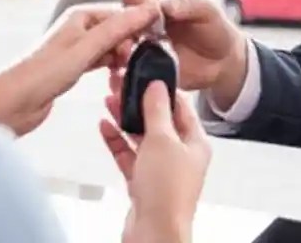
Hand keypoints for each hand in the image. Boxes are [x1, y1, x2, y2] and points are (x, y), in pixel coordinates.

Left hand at [0, 2, 159, 135]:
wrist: (12, 103)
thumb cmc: (42, 73)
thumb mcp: (86, 48)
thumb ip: (117, 29)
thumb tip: (147, 9)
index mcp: (80, 16)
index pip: (121, 13)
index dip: (139, 25)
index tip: (158, 39)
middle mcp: (78, 29)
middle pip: (117, 30)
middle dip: (132, 43)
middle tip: (143, 61)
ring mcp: (76, 49)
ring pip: (110, 47)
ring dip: (122, 57)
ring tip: (131, 70)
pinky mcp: (73, 69)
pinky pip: (101, 62)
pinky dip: (111, 67)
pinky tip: (118, 78)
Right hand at [100, 73, 210, 242]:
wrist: (154, 232)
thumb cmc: (167, 191)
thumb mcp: (162, 139)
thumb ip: (157, 110)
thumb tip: (156, 86)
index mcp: (195, 142)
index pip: (181, 106)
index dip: (163, 88)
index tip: (147, 74)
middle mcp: (180, 155)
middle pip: (158, 120)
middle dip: (138, 102)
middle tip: (121, 83)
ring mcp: (161, 170)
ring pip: (141, 137)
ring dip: (125, 119)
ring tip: (109, 98)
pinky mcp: (143, 183)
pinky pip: (129, 156)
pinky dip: (117, 141)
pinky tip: (105, 126)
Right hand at [121, 0, 248, 107]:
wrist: (221, 61)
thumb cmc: (214, 27)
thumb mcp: (208, 10)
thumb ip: (188, 3)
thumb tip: (164, 4)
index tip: (153, 13)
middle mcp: (141, 17)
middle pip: (118, 15)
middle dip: (124, 27)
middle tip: (140, 38)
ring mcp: (138, 41)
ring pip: (116, 41)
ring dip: (121, 48)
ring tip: (133, 56)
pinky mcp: (140, 64)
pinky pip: (124, 66)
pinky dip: (124, 69)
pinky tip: (134, 71)